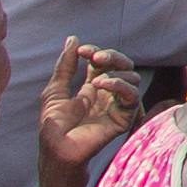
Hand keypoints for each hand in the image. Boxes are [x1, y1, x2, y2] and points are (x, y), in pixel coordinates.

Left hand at [39, 40, 151, 185]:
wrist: (57, 148)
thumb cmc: (53, 124)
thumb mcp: (55, 89)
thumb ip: (65, 65)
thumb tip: (73, 38)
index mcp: (93, 86)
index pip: (104, 62)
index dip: (96, 52)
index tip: (82, 51)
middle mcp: (108, 94)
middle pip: (124, 65)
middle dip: (112, 56)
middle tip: (95, 58)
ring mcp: (117, 105)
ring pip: (133, 78)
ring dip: (116, 71)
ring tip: (96, 80)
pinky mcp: (123, 118)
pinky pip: (132, 96)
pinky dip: (119, 85)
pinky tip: (101, 86)